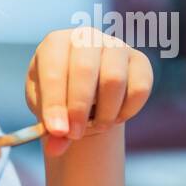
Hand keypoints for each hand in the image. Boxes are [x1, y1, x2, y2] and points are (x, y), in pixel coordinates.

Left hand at [25, 27, 153, 157]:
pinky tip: (115, 118)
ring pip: (114, 79)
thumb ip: (49, 127)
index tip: (57, 131)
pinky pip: (140, 87)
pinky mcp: (139, 60)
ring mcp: (115, 45)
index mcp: (55, 43)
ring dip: (104, 112)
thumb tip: (56, 147)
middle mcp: (86, 37)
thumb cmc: (58, 95)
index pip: (54, 71)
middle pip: (85, 70)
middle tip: (74, 134)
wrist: (83, 88)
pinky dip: (128, 110)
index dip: (55, 103)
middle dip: (78, 108)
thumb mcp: (45, 109)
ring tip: (95, 126)